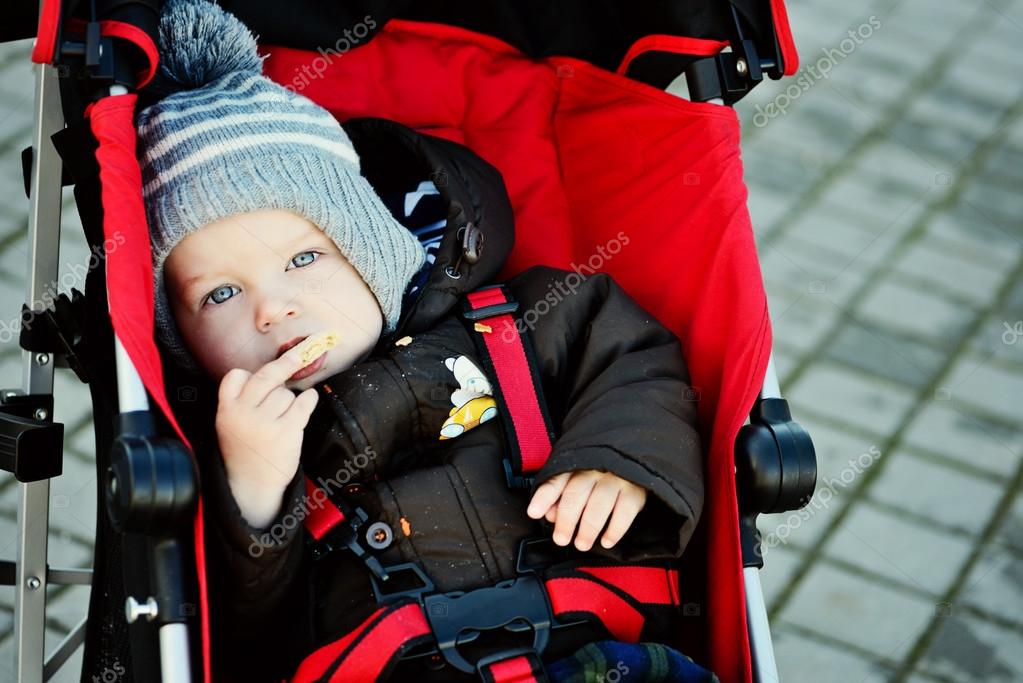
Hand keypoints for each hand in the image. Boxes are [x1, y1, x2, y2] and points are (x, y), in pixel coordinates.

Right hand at [216, 347, 319, 525]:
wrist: (252, 485)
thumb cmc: (245, 451)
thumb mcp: (230, 424)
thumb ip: (242, 400)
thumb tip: (273, 372)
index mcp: (226, 410)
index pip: (235, 377)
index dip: (248, 375)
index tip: (256, 376)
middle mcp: (244, 414)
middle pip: (267, 377)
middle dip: (288, 361)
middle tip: (304, 350)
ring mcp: (265, 423)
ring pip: (286, 394)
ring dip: (291, 400)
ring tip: (283, 419)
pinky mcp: (286, 431)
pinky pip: (303, 403)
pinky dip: (308, 400)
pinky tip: (306, 403)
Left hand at [526, 470, 647, 551]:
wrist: (634, 460)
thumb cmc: (600, 477)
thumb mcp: (578, 480)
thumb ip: (560, 496)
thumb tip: (549, 515)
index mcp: (576, 465)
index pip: (556, 481)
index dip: (544, 497)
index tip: (533, 513)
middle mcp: (595, 469)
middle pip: (576, 494)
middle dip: (566, 520)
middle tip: (561, 540)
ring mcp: (617, 478)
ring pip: (599, 504)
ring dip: (588, 528)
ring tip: (582, 544)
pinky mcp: (636, 490)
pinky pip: (624, 512)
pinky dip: (614, 530)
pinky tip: (606, 541)